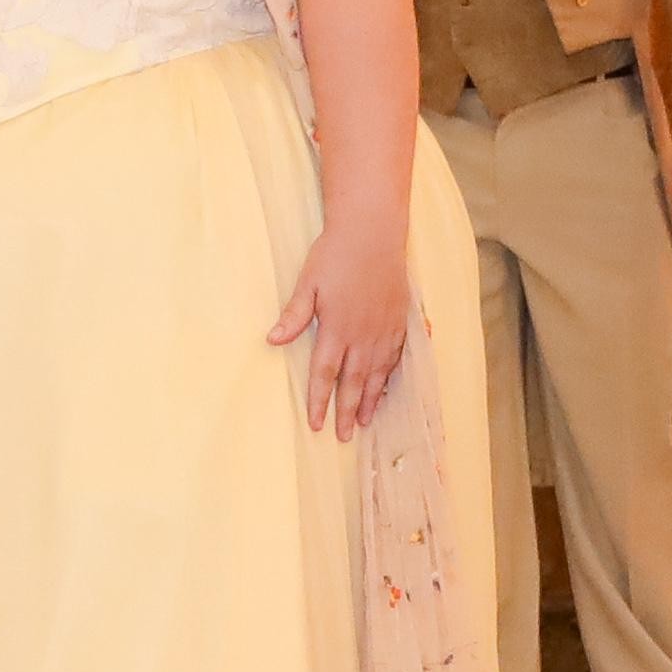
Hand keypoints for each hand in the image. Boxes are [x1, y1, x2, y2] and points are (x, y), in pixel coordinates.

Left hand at [268, 217, 411, 440]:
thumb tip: (272, 340)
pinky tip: (387, 389)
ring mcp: (385, 329)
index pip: (325, 374)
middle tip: (343, 437)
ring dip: (370, 399)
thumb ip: (294, 315)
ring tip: (365, 422)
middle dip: (347, 411)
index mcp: (337, 328)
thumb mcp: (308, 284)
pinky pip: (397, 356)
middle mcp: (363, 334)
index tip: (317, 425)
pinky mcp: (400, 321)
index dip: (320, 401)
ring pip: (378, 373)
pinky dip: (391, 377)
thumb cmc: (334, 256)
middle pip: (354, 382)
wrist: (373, 234)